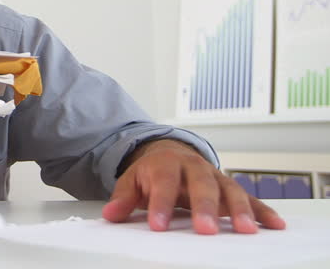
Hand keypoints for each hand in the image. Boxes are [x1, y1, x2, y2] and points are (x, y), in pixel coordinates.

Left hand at [101, 139, 286, 233]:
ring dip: (239, 210)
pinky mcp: (230, 188)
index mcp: (166, 164)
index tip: (158, 225)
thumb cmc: (152, 172)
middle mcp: (194, 167)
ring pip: (230, 190)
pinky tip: (275, 225)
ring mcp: (215, 177)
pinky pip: (250, 198)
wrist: (169, 153)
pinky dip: (263, 211)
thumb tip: (111, 215)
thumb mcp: (132, 180)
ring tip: (244, 231)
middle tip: (205, 230)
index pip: (163, 182)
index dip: (161, 204)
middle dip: (204, 207)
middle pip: (201, 184)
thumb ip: (123, 198)